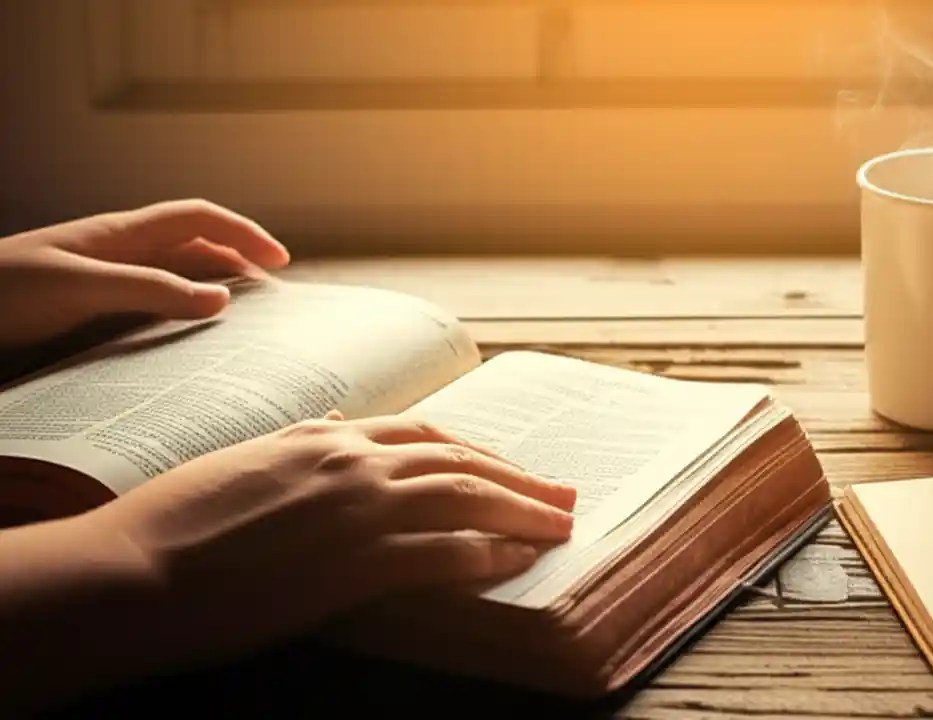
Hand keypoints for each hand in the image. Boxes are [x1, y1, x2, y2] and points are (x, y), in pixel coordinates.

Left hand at [0, 199, 290, 348]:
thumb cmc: (3, 292)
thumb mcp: (80, 288)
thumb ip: (151, 290)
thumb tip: (223, 299)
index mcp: (120, 235)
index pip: (198, 219)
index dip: (243, 234)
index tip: (281, 263)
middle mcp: (117, 255)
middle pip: (193, 250)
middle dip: (238, 268)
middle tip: (272, 306)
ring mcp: (102, 284)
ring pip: (173, 282)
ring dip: (210, 298)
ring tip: (243, 329)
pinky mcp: (86, 316)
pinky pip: (148, 312)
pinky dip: (179, 324)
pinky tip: (187, 350)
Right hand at [83, 412, 575, 662]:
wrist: (134, 571)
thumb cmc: (175, 520)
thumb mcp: (242, 458)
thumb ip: (300, 438)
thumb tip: (338, 418)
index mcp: (325, 436)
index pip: (425, 433)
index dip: (477, 449)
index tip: (508, 464)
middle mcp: (352, 462)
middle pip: (462, 461)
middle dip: (520, 476)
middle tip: (563, 493)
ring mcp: (359, 511)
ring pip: (466, 499)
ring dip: (523, 511)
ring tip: (561, 524)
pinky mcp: (356, 565)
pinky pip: (443, 554)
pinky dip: (486, 554)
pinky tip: (514, 560)